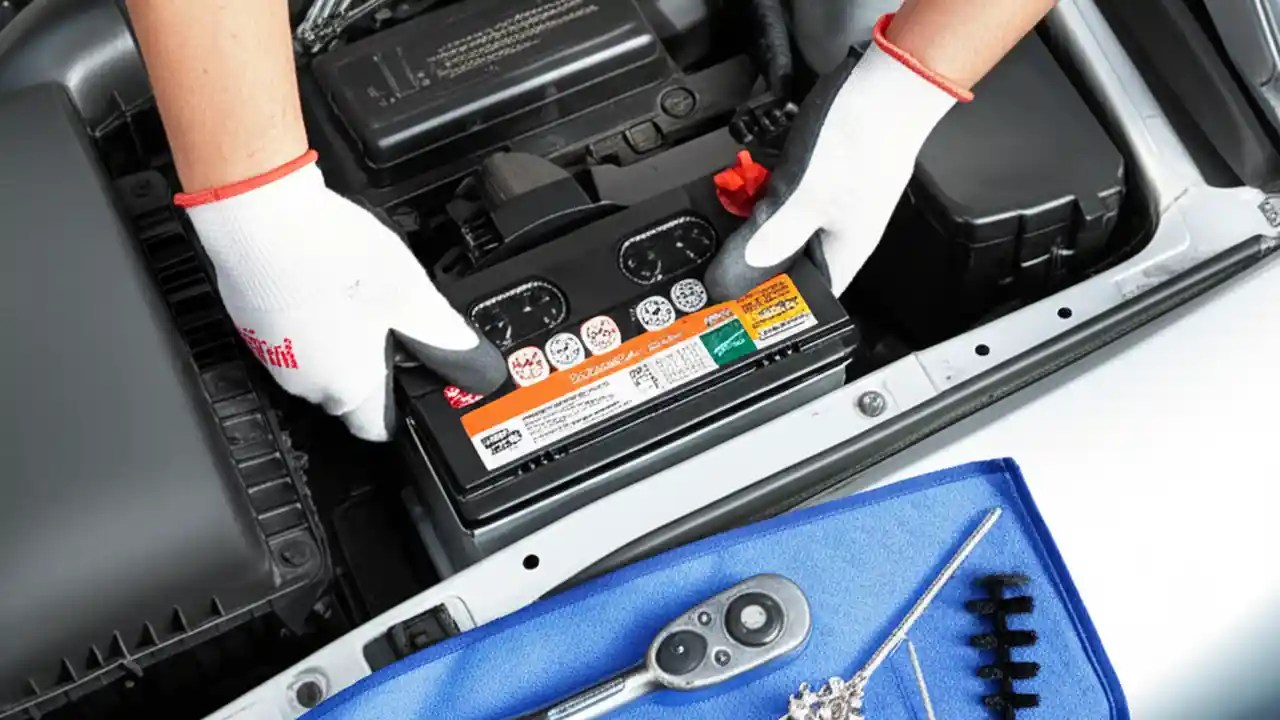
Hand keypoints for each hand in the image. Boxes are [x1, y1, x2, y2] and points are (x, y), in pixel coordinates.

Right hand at [180, 152, 505, 440]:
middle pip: (350, 395)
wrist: (257, 212)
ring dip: (343, 343)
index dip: (402, 412)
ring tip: (362, 298)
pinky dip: (313, 320)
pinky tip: (326, 283)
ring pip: (319, 364)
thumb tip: (476, 363)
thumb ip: (444, 334)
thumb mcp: (409, 294)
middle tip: (397, 329)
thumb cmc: (327, 254)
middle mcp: (304, 382)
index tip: (416, 389)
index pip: (378, 429)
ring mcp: (272, 354)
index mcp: (346, 386)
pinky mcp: (251, 324)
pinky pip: (292, 338)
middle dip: (376, 368)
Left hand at [705, 14, 971, 301]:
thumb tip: (742, 272)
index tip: (742, 310)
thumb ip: (772, 239)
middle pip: (797, 261)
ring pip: (792, 226)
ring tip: (733, 228)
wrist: (886, 82)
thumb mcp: (803, 199)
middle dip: (762, 262)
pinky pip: (794, 195)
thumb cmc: (858, 141)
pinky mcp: (829, 172)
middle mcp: (845, 229)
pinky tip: (752, 189)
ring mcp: (837, 199)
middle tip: (725, 265)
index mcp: (847, 249)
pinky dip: (772, 195)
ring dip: (763, 226)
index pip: (813, 296)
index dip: (780, 307)